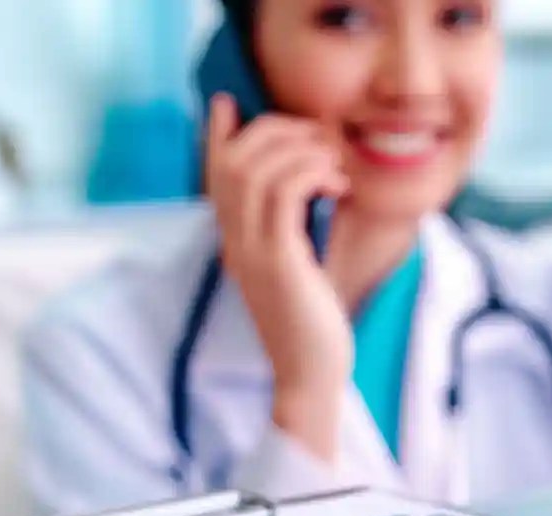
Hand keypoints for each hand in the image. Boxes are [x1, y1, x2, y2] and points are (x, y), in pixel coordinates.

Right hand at [205, 93, 352, 460]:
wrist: (309, 376)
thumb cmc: (311, 323)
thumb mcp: (296, 267)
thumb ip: (291, 230)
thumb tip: (311, 190)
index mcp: (234, 242)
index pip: (213, 177)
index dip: (215, 135)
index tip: (226, 103)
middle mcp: (234, 243)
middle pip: (233, 160)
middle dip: (273, 131)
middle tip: (316, 137)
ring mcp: (252, 252)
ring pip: (256, 170)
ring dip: (299, 150)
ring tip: (332, 162)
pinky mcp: (280, 261)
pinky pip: (286, 194)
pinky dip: (312, 173)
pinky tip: (338, 186)